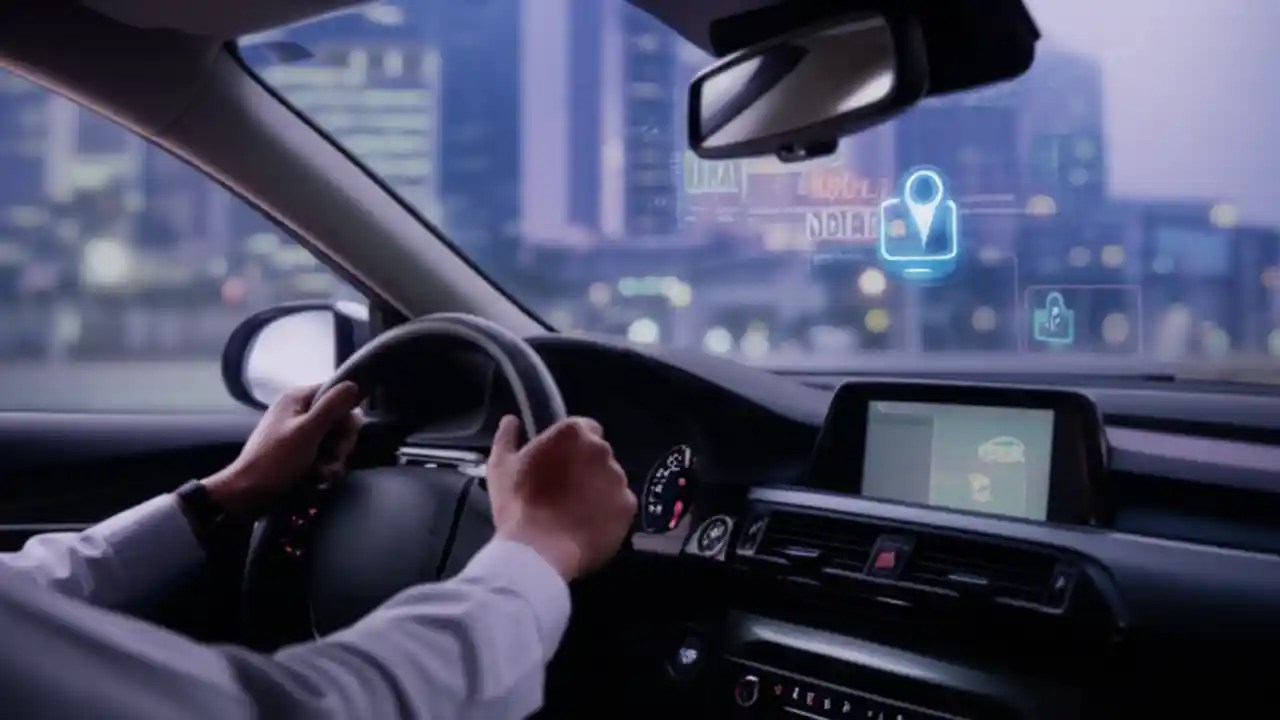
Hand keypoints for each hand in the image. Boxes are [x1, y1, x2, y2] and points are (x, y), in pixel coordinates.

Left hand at [202, 382, 363, 519]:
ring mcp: (300, 435)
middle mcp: (299, 413)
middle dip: (340, 443)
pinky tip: (317, 478)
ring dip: (334, 460)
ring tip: (321, 472)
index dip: (345, 413)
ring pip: (335, 442)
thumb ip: (332, 408)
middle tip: (332, 455)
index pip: (336, 394)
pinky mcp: (301, 454)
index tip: (345, 432)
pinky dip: (325, 469)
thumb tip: (354, 384)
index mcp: (297, 399)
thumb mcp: (307, 431)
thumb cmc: (276, 459)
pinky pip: (325, 456)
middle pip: (339, 421)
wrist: (248, 494)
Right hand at [487, 415, 636, 580]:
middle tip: (565, 487)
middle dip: (586, 465)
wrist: (537, 552)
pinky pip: (619, 503)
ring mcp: (618, 479)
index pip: (585, 427)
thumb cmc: (517, 504)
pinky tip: (589, 523)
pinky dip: (608, 510)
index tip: (562, 460)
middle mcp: (601, 450)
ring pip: (611, 478)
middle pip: (598, 452)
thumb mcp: (500, 466)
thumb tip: (511, 420)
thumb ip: (507, 437)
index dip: (573, 444)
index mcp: (573, 434)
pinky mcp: (628, 506)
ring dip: (598, 487)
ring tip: (576, 509)